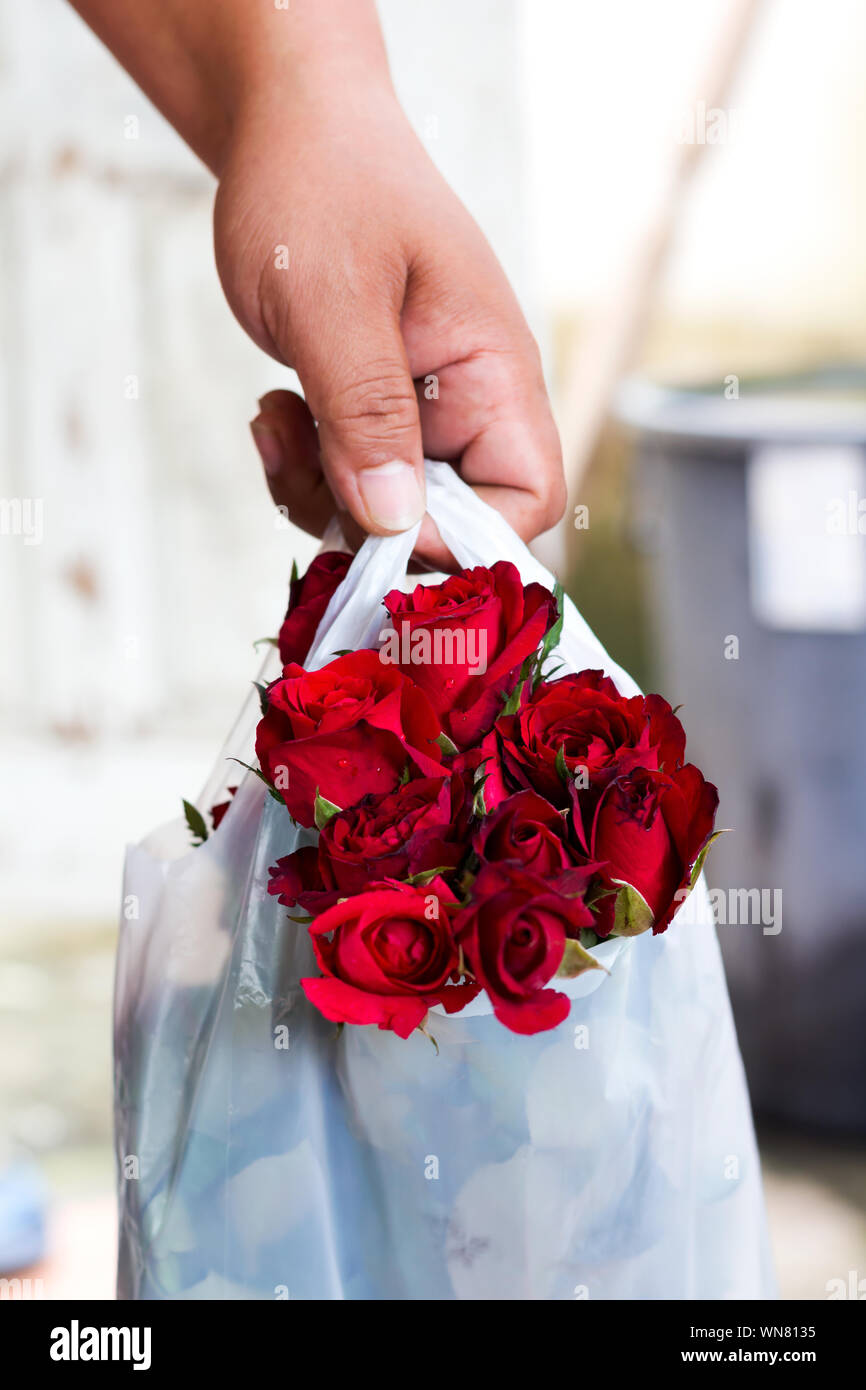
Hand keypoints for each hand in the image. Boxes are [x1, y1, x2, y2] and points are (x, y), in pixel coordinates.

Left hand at [215, 76, 565, 568]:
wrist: (290, 126)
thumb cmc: (324, 183)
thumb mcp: (336, 300)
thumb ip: (368, 412)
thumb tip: (394, 520)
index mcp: (495, 373)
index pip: (525, 501)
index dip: (461, 538)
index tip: (378, 519)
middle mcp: (470, 404)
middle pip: (447, 522)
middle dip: (365, 517)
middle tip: (299, 457)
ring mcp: (421, 412)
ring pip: (387, 513)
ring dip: (319, 492)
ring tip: (277, 418)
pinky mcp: (374, 414)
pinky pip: (348, 481)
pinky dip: (304, 468)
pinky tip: (275, 412)